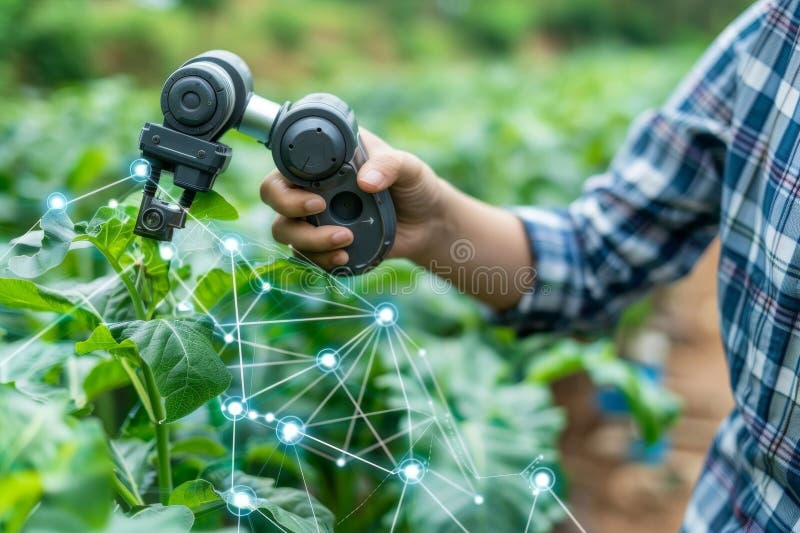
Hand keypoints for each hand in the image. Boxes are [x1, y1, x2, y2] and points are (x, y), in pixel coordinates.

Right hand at [260, 129, 446, 268]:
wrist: (428, 224)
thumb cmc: (416, 186)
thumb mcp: (409, 167)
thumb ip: (390, 165)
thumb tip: (366, 181)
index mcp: (327, 160)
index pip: (287, 163)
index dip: (289, 179)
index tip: (318, 196)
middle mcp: (314, 186)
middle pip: (274, 197)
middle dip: (289, 209)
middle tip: (321, 210)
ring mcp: (317, 216)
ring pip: (285, 230)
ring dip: (309, 240)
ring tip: (346, 240)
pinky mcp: (326, 243)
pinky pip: (306, 256)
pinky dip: (320, 260)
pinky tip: (344, 257)